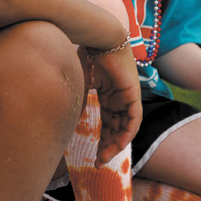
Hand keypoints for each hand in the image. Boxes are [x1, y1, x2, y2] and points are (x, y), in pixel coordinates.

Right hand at [81, 44, 141, 165]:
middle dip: (108, 147)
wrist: (100, 38)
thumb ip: (78, 100)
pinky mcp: (133, 94)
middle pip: (116, 128)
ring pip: (125, 127)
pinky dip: (127, 133)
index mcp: (107, 95)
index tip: (93, 157)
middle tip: (98, 163)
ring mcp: (127, 97)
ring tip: (105, 158)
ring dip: (116, 144)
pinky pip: (134, 119)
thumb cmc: (87, 55)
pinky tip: (120, 145)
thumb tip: (67, 119)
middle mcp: (119, 98)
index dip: (101, 140)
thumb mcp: (79, 82)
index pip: (107, 123)